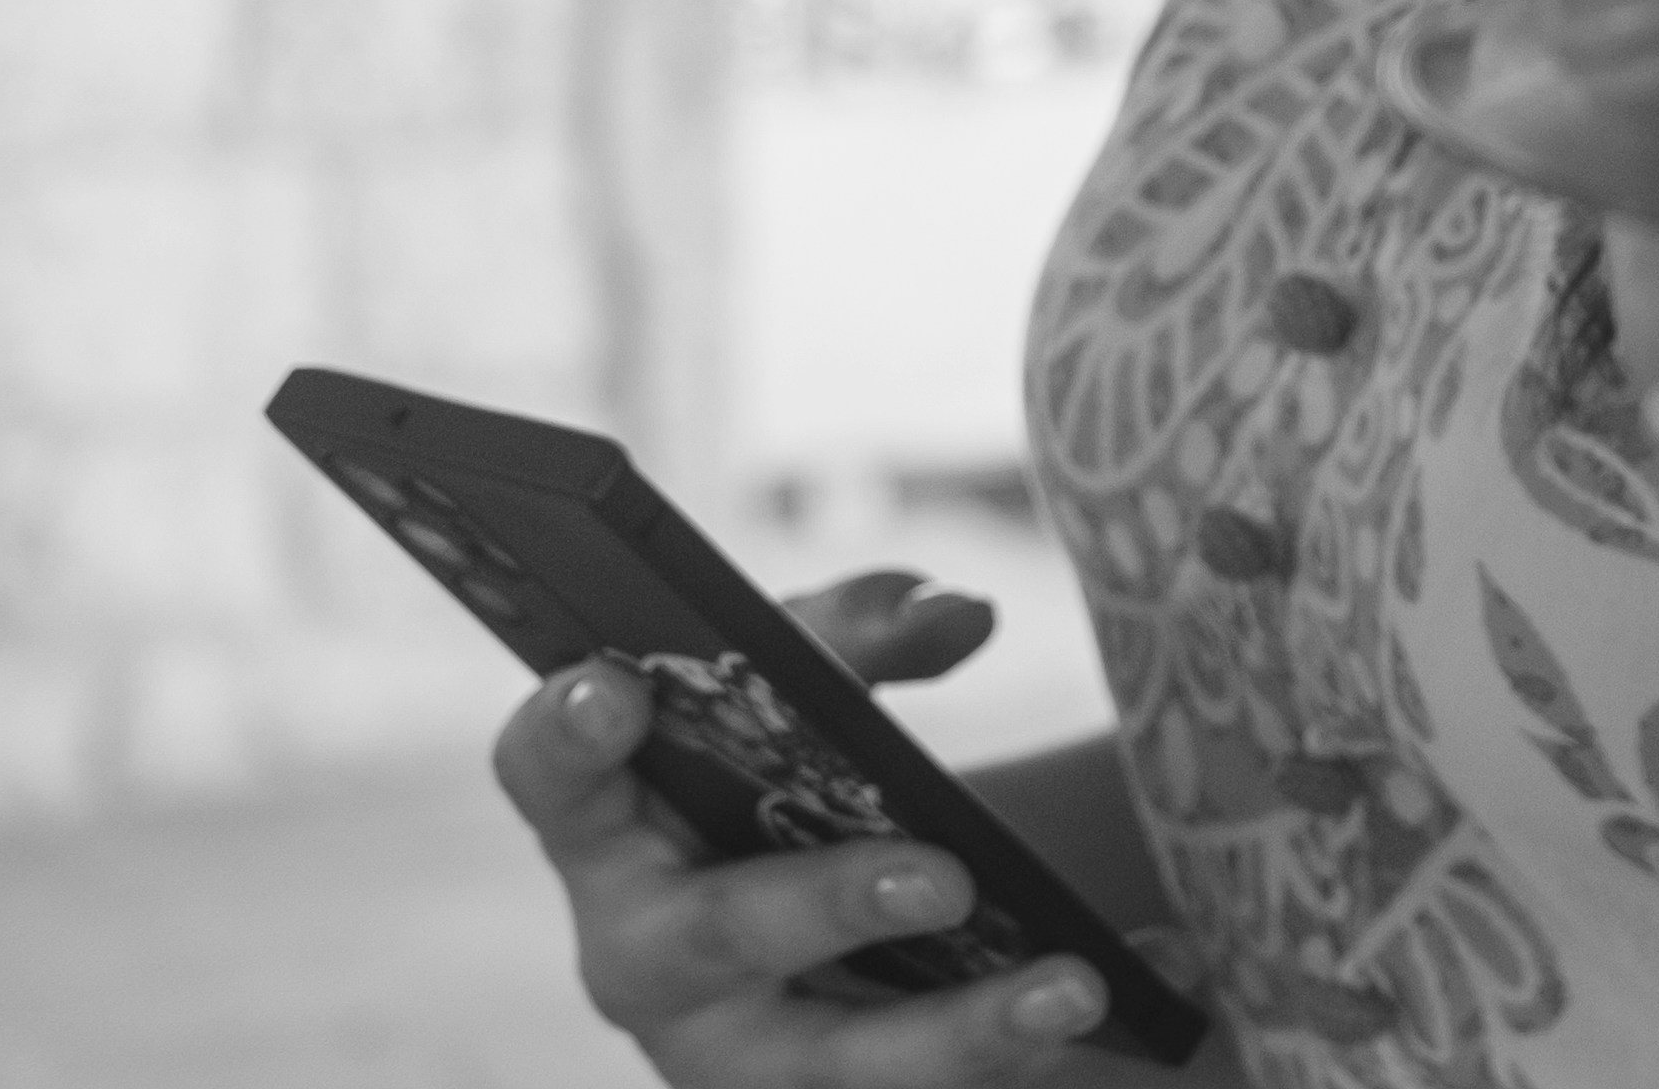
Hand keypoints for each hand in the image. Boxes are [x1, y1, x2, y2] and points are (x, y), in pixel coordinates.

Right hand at [490, 571, 1120, 1083]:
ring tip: (1075, 987)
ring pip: (828, 1063)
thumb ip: (859, 635)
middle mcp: (644, 954)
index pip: (548, 777)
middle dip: (827, 906)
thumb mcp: (802, 690)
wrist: (831, 924)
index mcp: (609, 829)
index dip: (567, 732)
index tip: (617, 685)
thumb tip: (963, 615)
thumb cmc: (779, 773)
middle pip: (708, 938)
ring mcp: (723, 1055)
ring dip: (960, 1033)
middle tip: (945, 873)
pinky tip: (1110, 1006)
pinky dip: (1014, 1054)